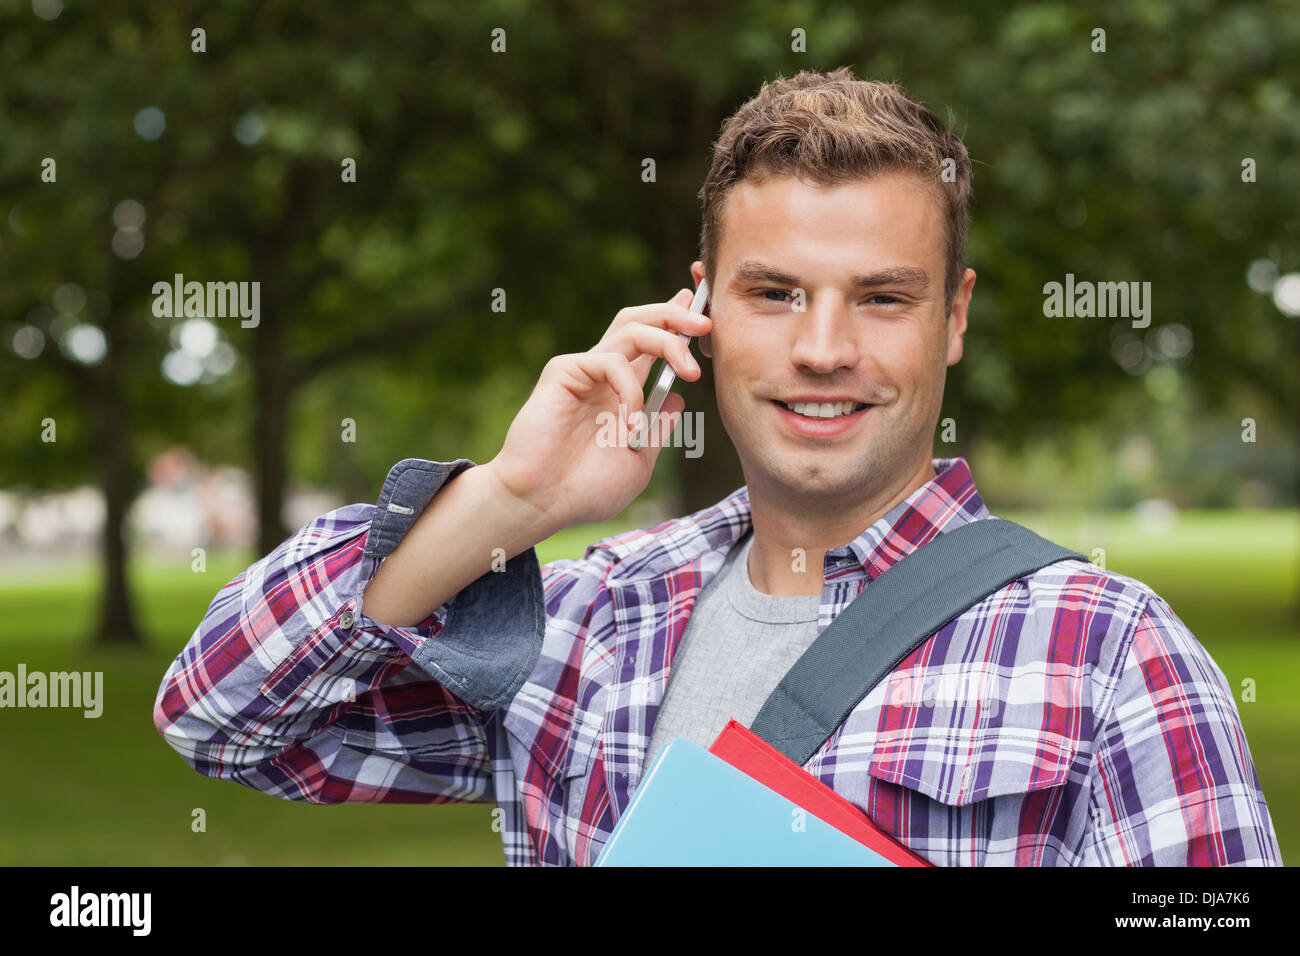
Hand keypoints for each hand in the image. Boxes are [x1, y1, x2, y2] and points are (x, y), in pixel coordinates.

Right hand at [485, 287, 710, 527]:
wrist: (541, 503)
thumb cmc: (585, 490)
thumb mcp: (638, 462)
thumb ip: (658, 430)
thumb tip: (679, 398)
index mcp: (622, 391)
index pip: (651, 344)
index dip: (676, 324)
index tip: (705, 319)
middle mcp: (604, 374)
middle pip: (641, 321)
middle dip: (676, 315)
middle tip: (706, 323)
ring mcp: (584, 370)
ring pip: (630, 328)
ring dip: (667, 340)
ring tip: (690, 369)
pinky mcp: (564, 372)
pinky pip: (611, 361)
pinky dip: (632, 390)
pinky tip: (630, 425)